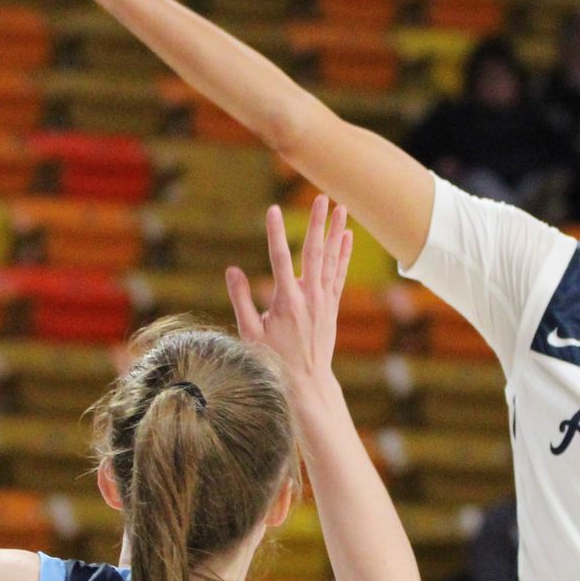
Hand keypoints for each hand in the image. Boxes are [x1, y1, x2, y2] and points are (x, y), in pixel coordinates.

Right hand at [228, 197, 351, 395]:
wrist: (306, 382)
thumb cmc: (272, 361)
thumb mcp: (250, 333)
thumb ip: (241, 300)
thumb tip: (232, 270)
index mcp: (286, 302)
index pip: (280, 259)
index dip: (276, 233)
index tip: (272, 209)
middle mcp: (309, 298)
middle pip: (314, 252)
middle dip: (317, 223)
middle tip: (321, 197)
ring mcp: (324, 301)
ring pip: (331, 260)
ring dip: (335, 232)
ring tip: (341, 207)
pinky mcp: (331, 307)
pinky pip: (340, 275)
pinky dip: (344, 255)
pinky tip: (347, 237)